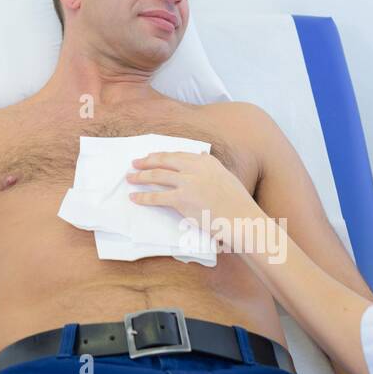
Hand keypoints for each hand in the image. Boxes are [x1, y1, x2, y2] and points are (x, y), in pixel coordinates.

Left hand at [126, 151, 260, 249]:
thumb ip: (210, 165)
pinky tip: (134, 198)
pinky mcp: (182, 200)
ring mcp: (187, 183)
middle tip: (135, 163)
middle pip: (164, 161)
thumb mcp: (226, 176)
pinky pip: (157, 197)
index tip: (151, 157)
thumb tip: (201, 154)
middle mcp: (195, 168)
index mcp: (206, 161)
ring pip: (157, 176)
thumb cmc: (236, 202)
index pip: (177, 155)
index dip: (161, 156)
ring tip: (130, 178)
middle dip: (146, 161)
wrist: (242, 219)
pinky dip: (143, 197)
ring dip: (140, 177)